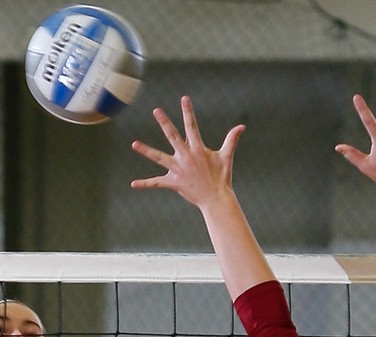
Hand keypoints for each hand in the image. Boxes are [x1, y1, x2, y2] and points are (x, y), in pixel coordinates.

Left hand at [131, 95, 244, 209]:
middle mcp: (186, 156)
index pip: (191, 126)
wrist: (216, 198)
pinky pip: (157, 182)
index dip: (188, 111)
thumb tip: (242, 126)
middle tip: (156, 110)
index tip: (184, 98)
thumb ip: (231, 140)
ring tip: (134, 144)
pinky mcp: (174, 182)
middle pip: (172, 136)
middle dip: (164, 122)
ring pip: (159, 158)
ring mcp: (178, 169)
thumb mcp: (226, 156)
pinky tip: (133, 184)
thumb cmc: (222, 177)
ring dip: (146, 150)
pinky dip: (145, 184)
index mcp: (198, 148)